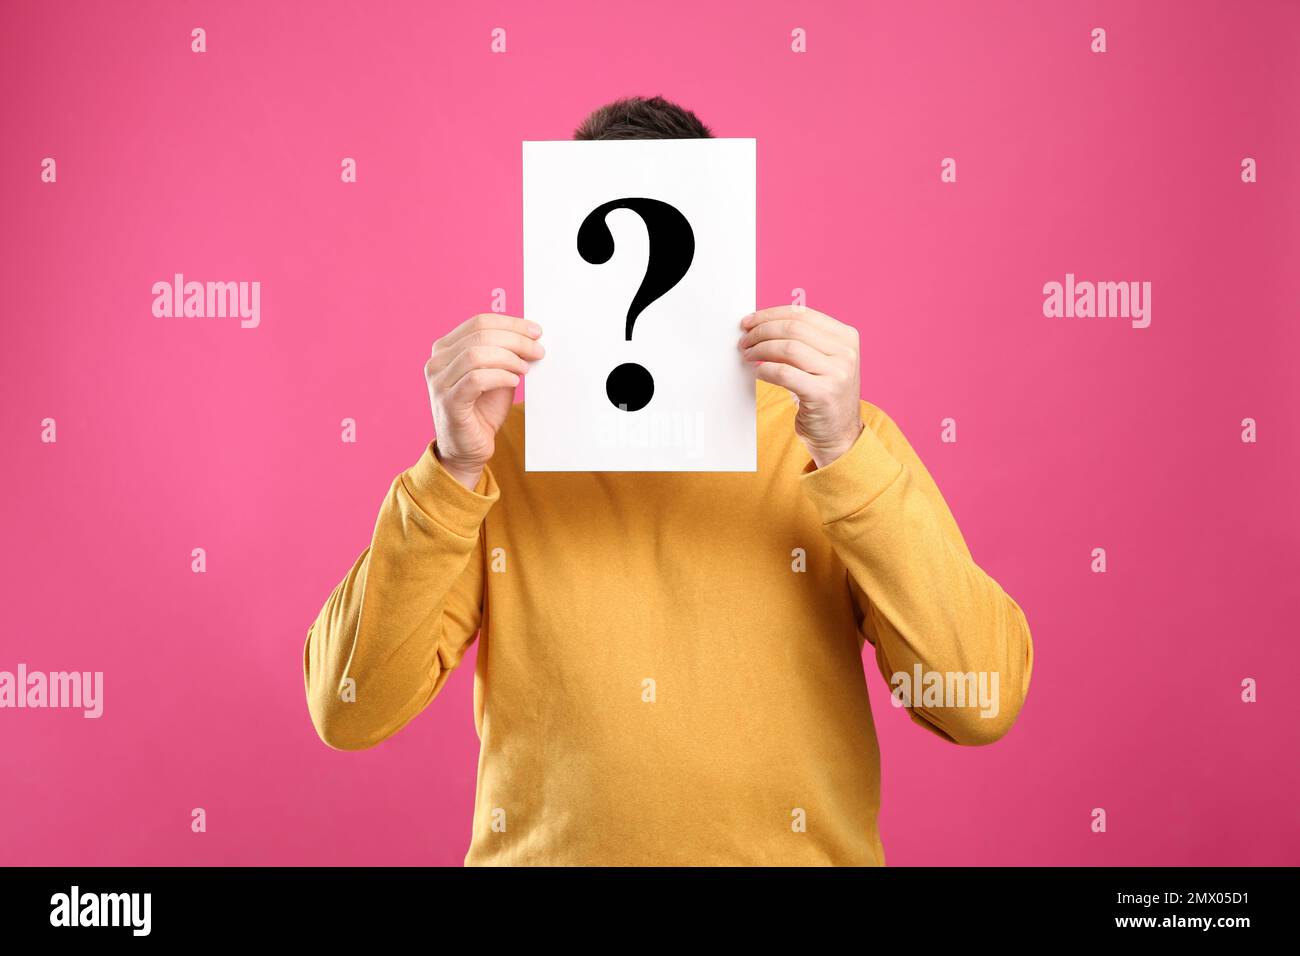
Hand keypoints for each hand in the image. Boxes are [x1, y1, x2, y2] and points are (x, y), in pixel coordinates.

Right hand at [426, 314, 543, 488]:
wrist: (467, 448)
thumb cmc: (482, 410)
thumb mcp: (495, 375)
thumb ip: (505, 354)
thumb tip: (531, 336)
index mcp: (445, 349)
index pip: (479, 322)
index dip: (511, 323)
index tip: (536, 331)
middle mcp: (436, 362)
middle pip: (480, 335)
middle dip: (515, 339)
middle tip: (538, 350)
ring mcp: (438, 382)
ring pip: (477, 354)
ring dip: (508, 358)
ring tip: (525, 368)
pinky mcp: (448, 402)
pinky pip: (476, 379)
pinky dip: (500, 376)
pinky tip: (514, 381)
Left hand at [738, 306, 863, 467]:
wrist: (839, 434)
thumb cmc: (823, 395)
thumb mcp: (822, 362)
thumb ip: (802, 341)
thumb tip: (760, 325)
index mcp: (846, 337)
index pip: (802, 314)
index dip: (770, 314)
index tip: (749, 322)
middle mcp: (846, 352)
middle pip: (793, 327)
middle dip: (761, 331)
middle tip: (744, 341)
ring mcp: (838, 373)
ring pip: (788, 347)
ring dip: (760, 349)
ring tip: (749, 356)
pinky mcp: (823, 394)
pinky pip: (784, 373)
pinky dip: (765, 370)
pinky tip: (758, 373)